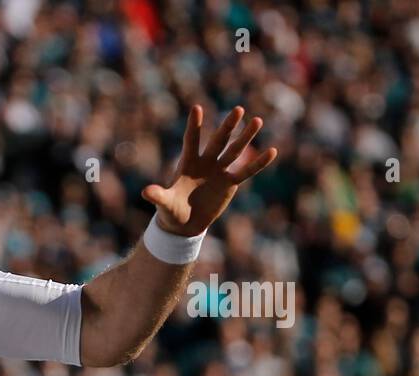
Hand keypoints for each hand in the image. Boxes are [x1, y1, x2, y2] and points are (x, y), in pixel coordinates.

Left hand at [143, 106, 277, 236]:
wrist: (184, 223)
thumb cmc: (171, 211)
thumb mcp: (163, 204)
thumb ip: (157, 196)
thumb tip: (145, 192)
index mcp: (188, 163)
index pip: (191, 140)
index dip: (194, 125)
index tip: (196, 108)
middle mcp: (205, 162)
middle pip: (218, 141)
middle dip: (227, 127)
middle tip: (238, 109)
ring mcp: (219, 171)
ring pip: (234, 151)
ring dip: (245, 137)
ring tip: (257, 121)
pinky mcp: (229, 183)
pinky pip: (246, 171)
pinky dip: (258, 163)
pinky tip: (272, 151)